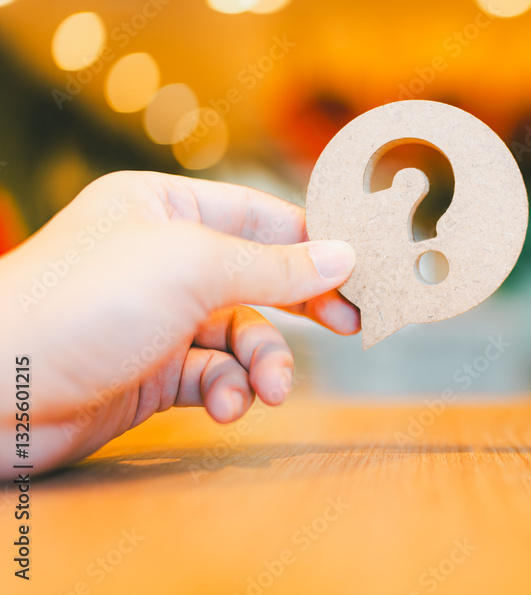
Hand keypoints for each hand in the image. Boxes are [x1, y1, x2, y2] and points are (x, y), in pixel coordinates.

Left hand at [0, 171, 357, 473]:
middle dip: (304, 304)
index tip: (363, 267)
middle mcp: (163, 258)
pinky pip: (213, 375)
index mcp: (166, 208)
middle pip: (259, 275)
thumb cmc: (84, 303)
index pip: (260, 214)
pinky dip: (229, 391)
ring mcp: (158, 317)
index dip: (314, 239)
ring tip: (270, 390)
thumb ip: (275, 266)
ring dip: (264, 363)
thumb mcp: (193, 267)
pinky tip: (229, 407)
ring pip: (242, 334)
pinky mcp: (152, 372)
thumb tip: (344, 255)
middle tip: (350, 324)